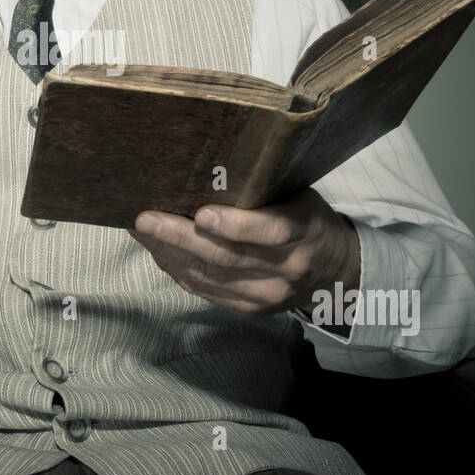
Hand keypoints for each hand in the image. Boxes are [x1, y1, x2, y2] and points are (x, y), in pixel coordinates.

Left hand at [128, 189, 359, 317]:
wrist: (333, 272)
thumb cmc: (306, 220)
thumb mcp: (299, 197)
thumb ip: (263, 190)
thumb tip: (206, 165)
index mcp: (303, 232)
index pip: (270, 232)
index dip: (235, 225)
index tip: (201, 213)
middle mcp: (285, 269)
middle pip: (228, 256)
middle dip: (181, 237)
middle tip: (145, 219)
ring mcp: (267, 295)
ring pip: (210, 276)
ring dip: (169, 253)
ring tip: (141, 230)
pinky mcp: (249, 309)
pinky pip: (205, 290)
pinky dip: (177, 270)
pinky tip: (157, 250)